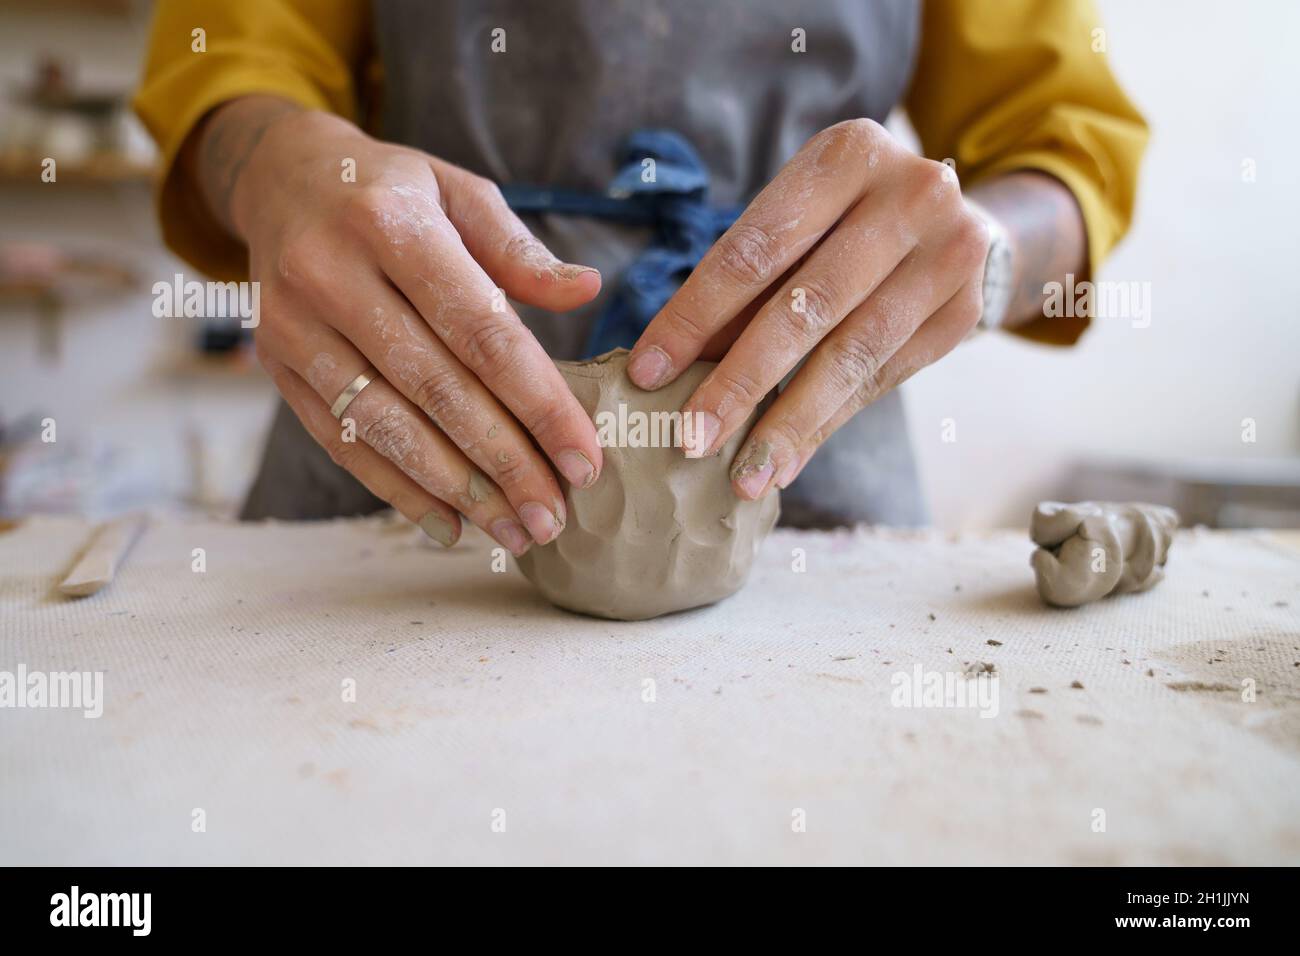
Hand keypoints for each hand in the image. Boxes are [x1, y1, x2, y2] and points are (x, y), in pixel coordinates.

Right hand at [203, 99, 605, 551]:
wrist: (282, 180)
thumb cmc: (394, 193)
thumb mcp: (458, 193)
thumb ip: (519, 250)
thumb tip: (587, 290)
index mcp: (393, 225)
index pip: (481, 332)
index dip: (538, 404)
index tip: (585, 459)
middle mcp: (333, 276)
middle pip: (436, 389)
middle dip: (505, 463)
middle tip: (555, 516)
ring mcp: (295, 326)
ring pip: (387, 426)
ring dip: (457, 490)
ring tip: (515, 532)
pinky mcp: (278, 366)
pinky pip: (343, 443)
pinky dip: (398, 491)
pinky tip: (452, 524)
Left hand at [625, 119, 990, 498]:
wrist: (955, 220)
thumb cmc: (844, 222)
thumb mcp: (797, 224)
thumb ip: (746, 286)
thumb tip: (671, 370)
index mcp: (849, 155)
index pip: (754, 249)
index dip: (694, 316)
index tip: (647, 373)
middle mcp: (912, 194)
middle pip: (805, 306)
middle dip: (739, 381)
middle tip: (690, 438)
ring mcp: (950, 253)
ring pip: (850, 354)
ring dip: (787, 423)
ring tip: (742, 474)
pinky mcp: (964, 311)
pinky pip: (881, 380)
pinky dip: (826, 424)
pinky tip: (787, 459)